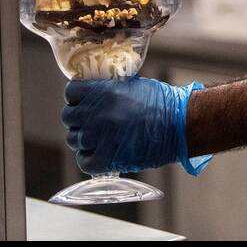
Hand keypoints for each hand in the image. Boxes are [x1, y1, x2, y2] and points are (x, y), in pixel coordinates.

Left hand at [62, 77, 212, 175]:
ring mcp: (97, 138)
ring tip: (100, 139)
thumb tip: (98, 94)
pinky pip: (83, 161)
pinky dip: (89, 159)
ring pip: (74, 139)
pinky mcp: (105, 159)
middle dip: (78, 119)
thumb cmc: (162, 103)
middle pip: (69, 117)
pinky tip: (101, 154)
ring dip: (84, 139)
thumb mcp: (132, 85)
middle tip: (92, 122)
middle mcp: (94, 114)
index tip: (83, 101)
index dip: (77, 97)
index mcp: (101, 92)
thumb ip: (110, 89)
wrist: (178, 125)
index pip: (71, 92)